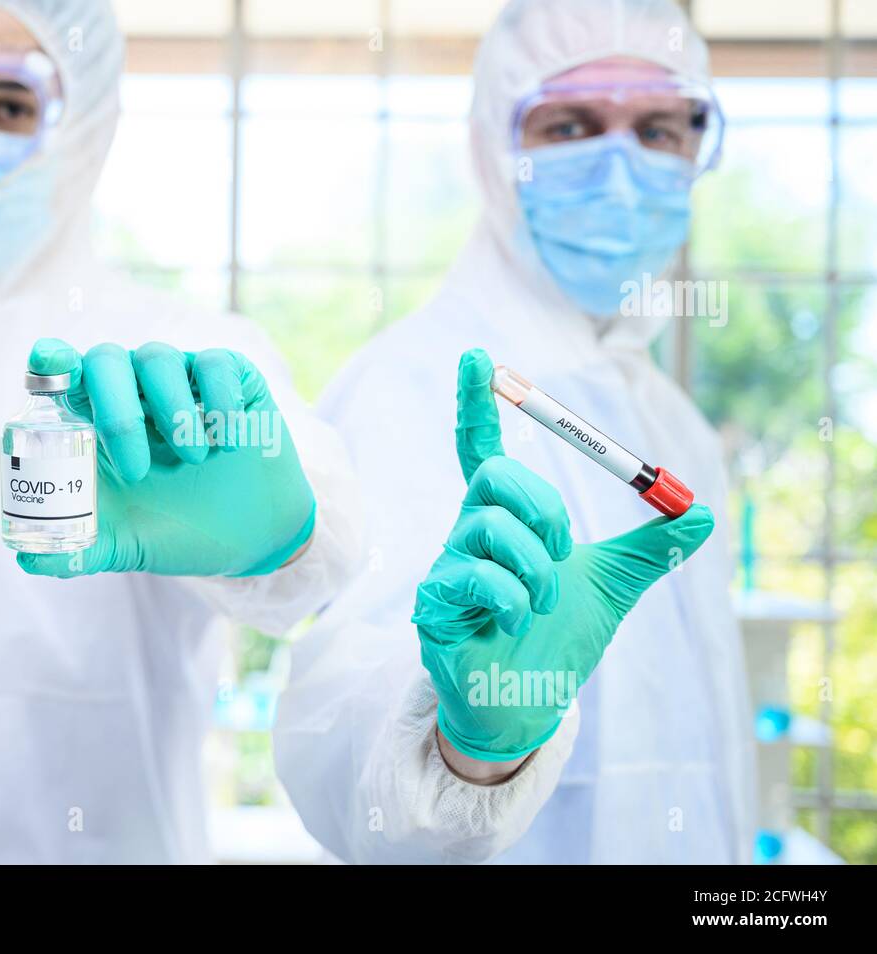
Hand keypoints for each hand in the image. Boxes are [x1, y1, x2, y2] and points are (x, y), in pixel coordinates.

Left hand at [16, 338, 315, 577]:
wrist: (251, 538)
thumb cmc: (177, 529)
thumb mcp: (124, 545)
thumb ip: (79, 550)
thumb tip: (27, 558)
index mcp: (96, 420)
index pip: (64, 372)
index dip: (52, 360)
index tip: (49, 365)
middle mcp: (134, 391)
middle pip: (106, 360)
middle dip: (116, 411)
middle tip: (136, 470)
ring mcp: (181, 381)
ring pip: (158, 357)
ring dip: (171, 410)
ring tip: (192, 460)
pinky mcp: (230, 379)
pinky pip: (214, 363)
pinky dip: (217, 400)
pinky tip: (225, 441)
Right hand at [412, 349, 713, 761]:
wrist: (529, 701)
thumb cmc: (557, 638)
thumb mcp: (614, 586)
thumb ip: (652, 549)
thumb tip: (704, 512)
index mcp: (503, 518)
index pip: (481, 449)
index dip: (477, 403)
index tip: (478, 358)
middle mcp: (468, 533)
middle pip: (493, 477)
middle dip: (543, 507)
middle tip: (564, 548)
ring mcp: (447, 567)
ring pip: (490, 527)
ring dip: (538, 567)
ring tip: (546, 603)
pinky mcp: (434, 604)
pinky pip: (477, 576)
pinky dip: (515, 598)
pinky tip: (518, 622)